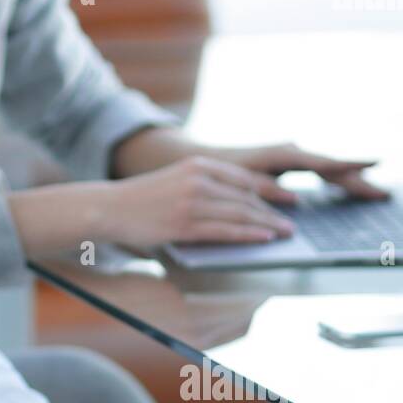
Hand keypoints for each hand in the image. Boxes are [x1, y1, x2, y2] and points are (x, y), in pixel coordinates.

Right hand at [97, 155, 299, 250]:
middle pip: (246, 196)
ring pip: (240, 213)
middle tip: (292, 221)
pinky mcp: (184, 224)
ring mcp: (191, 201)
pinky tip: (263, 238)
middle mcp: (198, 179)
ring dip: (267, 224)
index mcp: (198, 164)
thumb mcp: (177, 179)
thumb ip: (205, 185)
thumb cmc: (143, 198)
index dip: (271, 189)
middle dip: (273, 210)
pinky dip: (248, 234)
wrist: (110, 207)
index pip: (244, 177)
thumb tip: (238, 203)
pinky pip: (225, 230)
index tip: (289, 198)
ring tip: (284, 232)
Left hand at [207, 141, 389, 203]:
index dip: (350, 165)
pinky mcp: (290, 162)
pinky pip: (321, 172)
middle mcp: (293, 152)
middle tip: (385, 194)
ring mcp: (294, 156)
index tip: (374, 162)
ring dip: (352, 180)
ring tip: (377, 193)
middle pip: (333, 169)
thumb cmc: (223, 170)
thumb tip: (294, 199)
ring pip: (330, 170)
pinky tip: (352, 188)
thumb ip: (267, 190)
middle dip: (359, 181)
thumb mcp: (243, 180)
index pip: (325, 163)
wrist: (206, 158)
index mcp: (284, 155)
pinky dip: (338, 179)